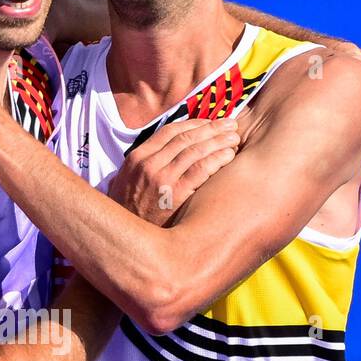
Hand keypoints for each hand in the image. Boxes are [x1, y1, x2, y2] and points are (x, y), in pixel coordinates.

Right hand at [107, 116, 240, 221]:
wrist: (126, 238)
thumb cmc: (130, 211)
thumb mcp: (128, 180)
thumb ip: (146, 163)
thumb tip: (170, 148)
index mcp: (137, 157)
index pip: (170, 131)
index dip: (195, 123)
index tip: (211, 123)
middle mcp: (149, 164)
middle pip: (186, 138)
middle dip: (212, 128)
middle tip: (231, 125)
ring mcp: (162, 179)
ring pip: (196, 151)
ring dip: (219, 141)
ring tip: (234, 139)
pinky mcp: (175, 194)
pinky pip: (201, 169)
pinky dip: (217, 159)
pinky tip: (229, 156)